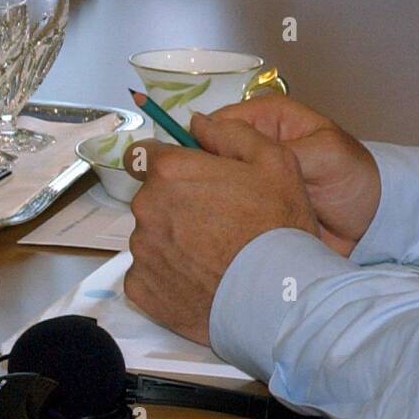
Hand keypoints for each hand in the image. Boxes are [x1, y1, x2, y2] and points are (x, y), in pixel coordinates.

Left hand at [122, 114, 321, 344]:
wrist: (276, 297)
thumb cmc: (277, 224)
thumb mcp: (273, 160)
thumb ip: (230, 132)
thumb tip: (196, 122)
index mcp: (171, 171)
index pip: (145, 154)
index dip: (171, 163)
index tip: (192, 177)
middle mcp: (146, 207)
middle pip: (151, 196)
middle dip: (175, 201)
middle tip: (215, 219)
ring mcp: (141, 251)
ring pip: (151, 234)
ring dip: (172, 238)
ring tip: (212, 253)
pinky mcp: (141, 288)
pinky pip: (149, 272)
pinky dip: (168, 273)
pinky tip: (200, 277)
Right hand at [192, 97, 381, 257]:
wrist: (373, 224)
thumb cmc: (354, 177)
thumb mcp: (325, 155)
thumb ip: (279, 150)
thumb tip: (229, 141)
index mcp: (266, 120)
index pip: (216, 125)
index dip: (199, 145)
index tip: (192, 170)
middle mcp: (250, 147)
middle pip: (206, 157)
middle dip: (200, 178)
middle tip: (200, 202)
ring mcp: (246, 182)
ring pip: (209, 188)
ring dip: (207, 203)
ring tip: (208, 223)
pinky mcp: (247, 212)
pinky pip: (221, 215)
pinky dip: (218, 224)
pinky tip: (217, 236)